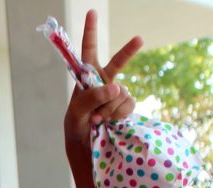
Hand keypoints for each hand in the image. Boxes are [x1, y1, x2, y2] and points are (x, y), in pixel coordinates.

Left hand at [64, 11, 142, 149]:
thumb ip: (93, 98)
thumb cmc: (76, 125)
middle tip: (139, 39)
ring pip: (120, 93)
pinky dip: (117, 115)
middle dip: (129, 51)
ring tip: (97, 120)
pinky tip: (108, 123)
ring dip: (108, 108)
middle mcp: (104, 81)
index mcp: (87, 77)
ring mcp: (116, 93)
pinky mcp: (125, 106)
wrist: (86, 146)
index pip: (88, 51)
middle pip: (118, 62)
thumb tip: (116, 88)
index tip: (92, 12)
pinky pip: (127, 105)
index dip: (90, 31)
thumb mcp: (77, 112)